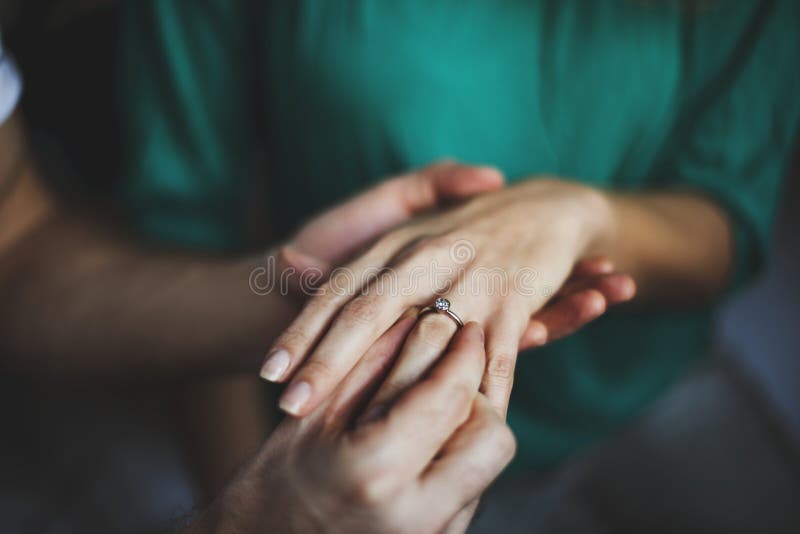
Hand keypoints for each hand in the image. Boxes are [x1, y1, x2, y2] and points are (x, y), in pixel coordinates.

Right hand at [188, 321, 514, 533]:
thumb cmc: (277, 479)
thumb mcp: (316, 412)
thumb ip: (375, 363)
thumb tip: (424, 318)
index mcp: (377, 471)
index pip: (450, 397)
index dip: (463, 352)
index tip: (462, 326)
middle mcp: (416, 515)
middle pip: (492, 436)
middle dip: (478, 394)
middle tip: (451, 371)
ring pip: (489, 464)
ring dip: (471, 423)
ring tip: (435, 404)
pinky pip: (473, 489)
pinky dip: (458, 454)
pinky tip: (425, 440)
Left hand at [264, 177, 631, 417]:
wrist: (545, 207)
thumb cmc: (467, 230)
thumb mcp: (406, 233)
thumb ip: (356, 261)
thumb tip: (283, 265)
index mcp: (395, 245)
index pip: (337, 290)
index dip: (301, 331)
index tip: (269, 373)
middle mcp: (426, 258)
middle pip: (367, 313)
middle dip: (327, 363)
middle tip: (290, 406)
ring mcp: (470, 278)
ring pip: (422, 339)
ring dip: (390, 387)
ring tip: (361, 429)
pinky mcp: (513, 298)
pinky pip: (489, 355)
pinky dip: (469, 396)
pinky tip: (449, 430)